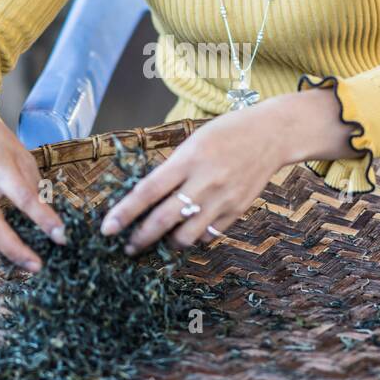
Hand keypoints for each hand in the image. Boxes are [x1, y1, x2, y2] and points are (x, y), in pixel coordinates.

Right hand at [0, 80, 63, 271]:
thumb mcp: (20, 154)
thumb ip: (31, 186)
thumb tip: (47, 218)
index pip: (23, 198)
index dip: (44, 220)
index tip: (61, 236)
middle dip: (17, 252)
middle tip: (38, 267)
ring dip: (5, 252)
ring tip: (26, 260)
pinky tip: (7, 243)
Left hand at [99, 101, 290, 254]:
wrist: (271, 135)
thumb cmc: (226, 133)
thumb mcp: (193, 141)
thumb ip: (171, 169)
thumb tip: (145, 198)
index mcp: (188, 159)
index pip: (148, 191)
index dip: (124, 213)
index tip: (107, 229)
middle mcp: (205, 182)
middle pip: (163, 220)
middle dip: (140, 238)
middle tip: (127, 247)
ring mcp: (223, 199)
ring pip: (186, 237)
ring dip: (167, 243)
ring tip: (160, 241)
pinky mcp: (237, 211)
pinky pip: (208, 236)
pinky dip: (194, 238)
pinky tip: (189, 231)